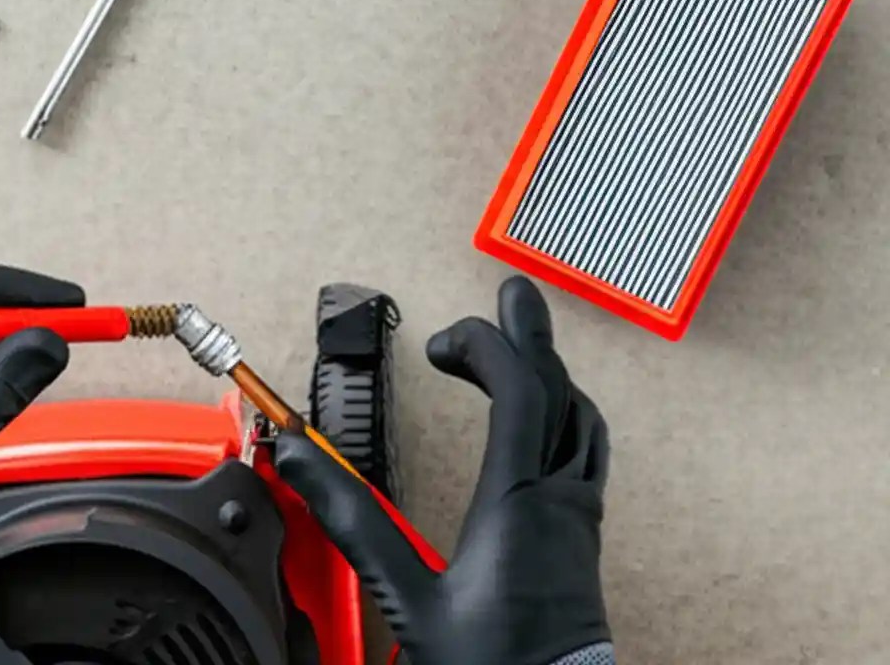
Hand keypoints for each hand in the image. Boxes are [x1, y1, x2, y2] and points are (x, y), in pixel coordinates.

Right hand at [275, 276, 611, 664]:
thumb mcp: (407, 596)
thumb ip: (355, 524)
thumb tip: (306, 464)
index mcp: (520, 503)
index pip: (520, 391)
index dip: (484, 347)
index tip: (441, 342)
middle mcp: (560, 500)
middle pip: (558, 390)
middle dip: (529, 332)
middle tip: (511, 292)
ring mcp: (578, 518)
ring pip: (581, 420)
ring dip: (550, 373)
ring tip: (524, 348)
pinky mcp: (581, 538)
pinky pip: (583, 452)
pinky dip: (561, 415)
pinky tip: (546, 425)